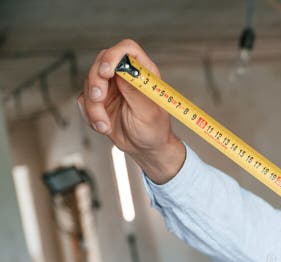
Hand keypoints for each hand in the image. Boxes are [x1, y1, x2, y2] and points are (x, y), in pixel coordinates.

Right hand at [77, 39, 184, 182]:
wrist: (145, 149)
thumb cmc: (154, 131)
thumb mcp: (148, 113)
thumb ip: (135, 91)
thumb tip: (124, 70)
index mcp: (144, 73)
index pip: (127, 50)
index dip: (114, 55)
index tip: (106, 72)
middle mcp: (125, 76)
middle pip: (101, 63)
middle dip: (96, 83)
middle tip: (99, 99)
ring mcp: (111, 87)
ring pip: (89, 84)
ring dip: (93, 106)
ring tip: (105, 125)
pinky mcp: (99, 100)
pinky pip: (83, 100)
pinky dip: (89, 114)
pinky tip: (103, 126)